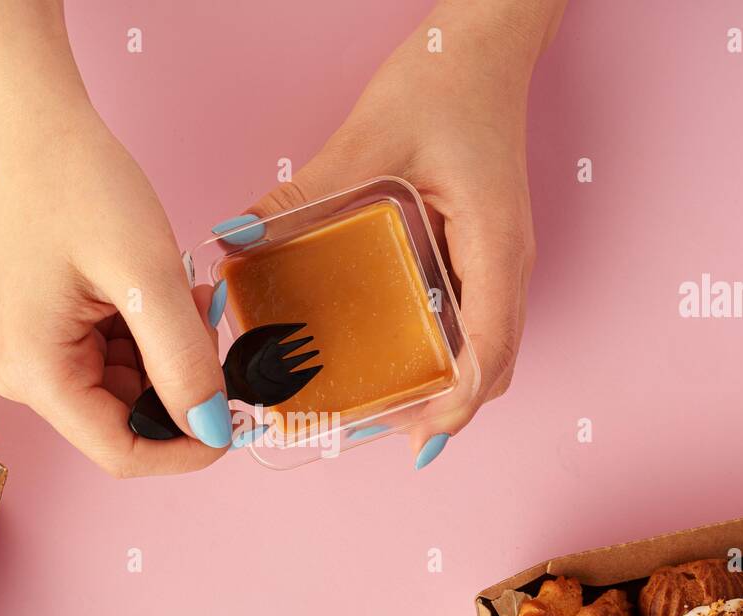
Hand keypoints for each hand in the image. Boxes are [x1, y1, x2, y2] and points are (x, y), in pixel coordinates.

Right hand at [0, 0, 229, 477]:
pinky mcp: (49, 341)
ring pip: (129, 394)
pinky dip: (153, 340)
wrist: (40, 131)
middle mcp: (23, 379)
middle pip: (127, 424)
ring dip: (172, 359)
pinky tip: (164, 295)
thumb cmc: (81, 187)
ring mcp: (33, 360)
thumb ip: (183, 362)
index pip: (123, 453)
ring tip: (185, 294)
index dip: (189, 449)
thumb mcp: (148, 278)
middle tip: (208, 321)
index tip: (239, 418)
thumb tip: (213, 430)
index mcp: (34, 373)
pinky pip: (116, 365)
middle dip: (182, 387)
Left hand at [243, 0, 563, 467]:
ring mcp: (502, 258)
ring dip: (452, 385)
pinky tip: (405, 354)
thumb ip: (301, 196)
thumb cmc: (441, 83)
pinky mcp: (485, 249)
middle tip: (389, 434)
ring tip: (394, 411)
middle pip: (496, 364)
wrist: (482, 48)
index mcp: (493, 243)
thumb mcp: (364, 141)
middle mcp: (508, 261)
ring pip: (492, 347)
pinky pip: (479, 319)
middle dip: (449, 408)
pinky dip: (452, 353)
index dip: (458, 402)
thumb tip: (234, 238)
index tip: (417, 439)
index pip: (491, 348)